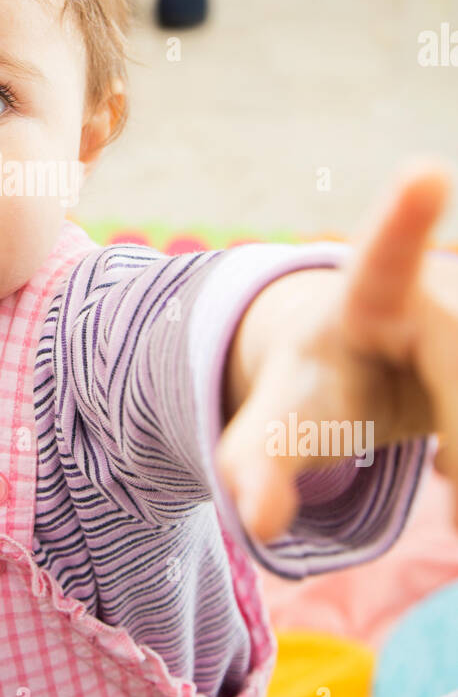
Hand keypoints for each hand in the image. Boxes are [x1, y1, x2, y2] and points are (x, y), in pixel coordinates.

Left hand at [216, 159, 457, 543]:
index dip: (402, 219)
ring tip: (450, 464)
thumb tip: (258, 521)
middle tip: (451, 495)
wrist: (362, 363)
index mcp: (365, 298)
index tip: (421, 174)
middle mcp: (435, 282)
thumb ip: (258, 470)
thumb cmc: (315, 395)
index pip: (382, 258)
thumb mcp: (278, 431)